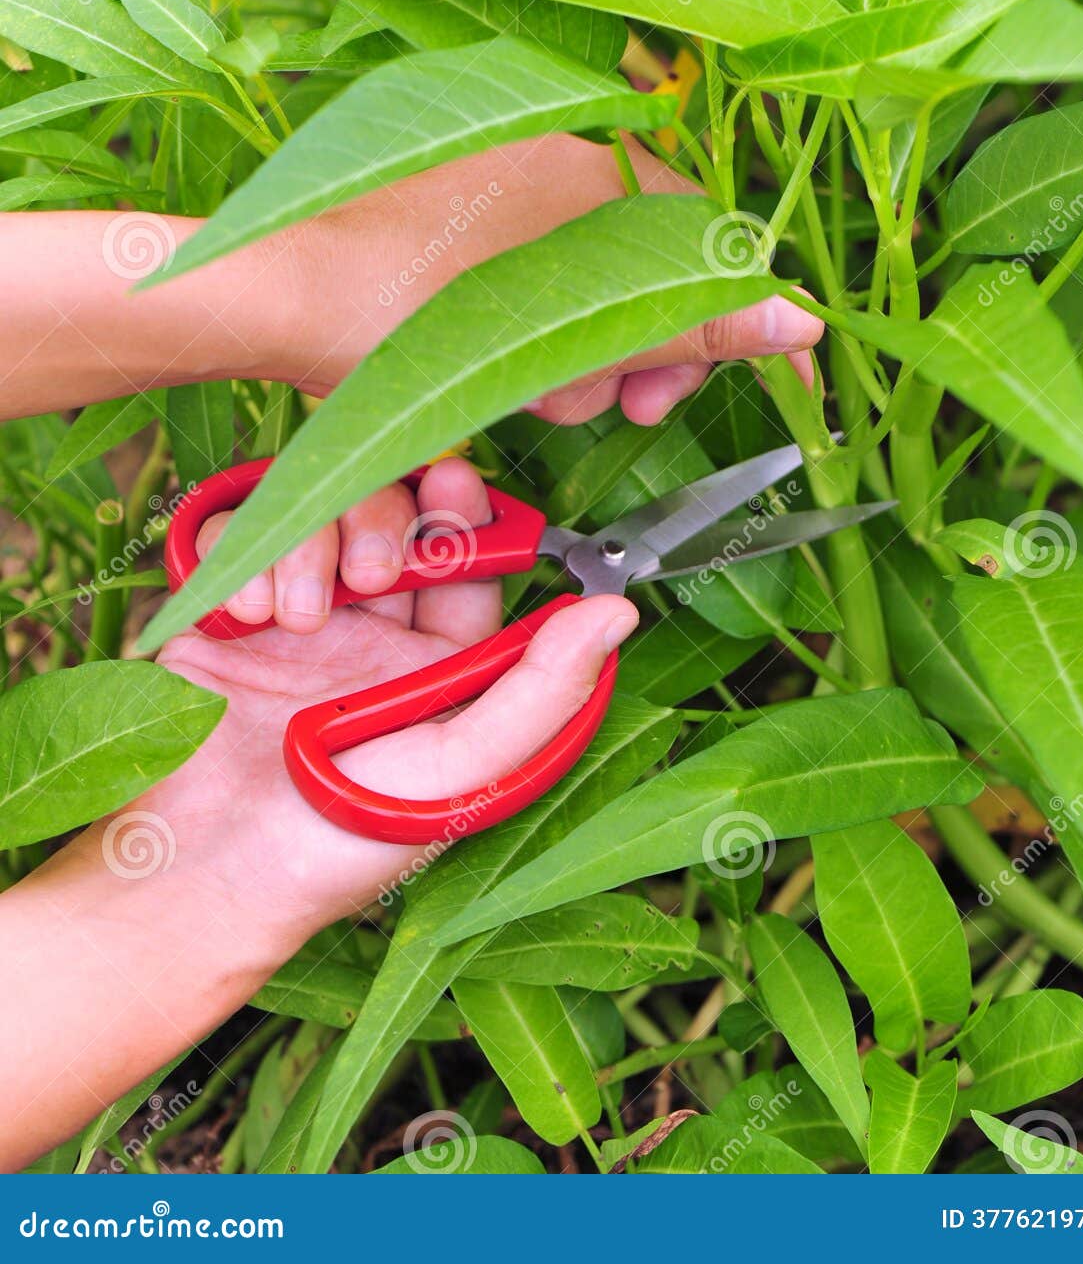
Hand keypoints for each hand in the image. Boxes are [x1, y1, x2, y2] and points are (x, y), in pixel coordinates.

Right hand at [149, 456, 636, 943]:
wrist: (203, 861)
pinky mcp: (226, 607)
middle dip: (391, 521)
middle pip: (397, 519)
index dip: (469, 518)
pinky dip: (249, 556)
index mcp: (434, 667)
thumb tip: (619, 612)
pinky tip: (248, 614)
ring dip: (315, 546)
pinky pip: (243, 533)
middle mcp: (371, 633)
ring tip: (299, 617)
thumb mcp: (460, 770)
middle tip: (377, 570)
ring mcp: (297, 615)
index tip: (459, 482)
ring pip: (322, 514)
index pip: (468, 564)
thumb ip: (542, 690)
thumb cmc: (339, 839)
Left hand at [277, 134, 822, 423]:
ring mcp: (506, 182)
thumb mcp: (571, 331)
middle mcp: (560, 150)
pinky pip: (540, 279)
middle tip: (628, 409)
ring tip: (538, 396)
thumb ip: (692, 324)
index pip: (706, 238)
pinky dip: (536, 334)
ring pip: (595, 285)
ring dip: (585, 355)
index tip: (725, 385)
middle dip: (646, 349)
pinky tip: (502, 375)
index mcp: (599, 153)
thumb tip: (803, 319)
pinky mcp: (464, 218)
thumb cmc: (415, 304)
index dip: (725, 320)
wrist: (279, 298)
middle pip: (653, 265)